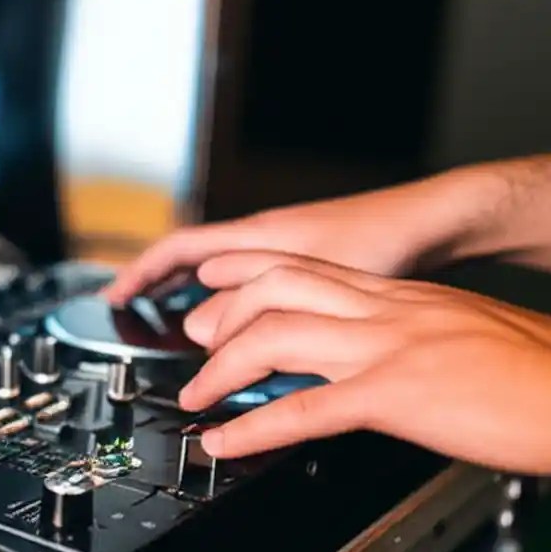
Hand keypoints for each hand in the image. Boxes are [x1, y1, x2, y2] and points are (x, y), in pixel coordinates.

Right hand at [103, 165, 522, 302]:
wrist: (436, 223)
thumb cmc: (383, 241)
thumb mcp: (308, 280)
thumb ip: (249, 305)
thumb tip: (198, 327)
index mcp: (254, 235)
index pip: (177, 249)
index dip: (140, 273)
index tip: (114, 296)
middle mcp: (263, 238)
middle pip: (192, 261)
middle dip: (161, 288)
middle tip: (138, 318)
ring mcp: (285, 249)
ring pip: (222, 275)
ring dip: (196, 299)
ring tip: (179, 328)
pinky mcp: (310, 263)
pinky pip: (251, 284)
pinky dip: (234, 305)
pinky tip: (244, 328)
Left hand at [178, 251, 550, 474]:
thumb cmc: (535, 372)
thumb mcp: (457, 334)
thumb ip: (405, 334)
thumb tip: (370, 357)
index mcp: (400, 297)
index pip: (304, 269)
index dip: (247, 274)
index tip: (212, 286)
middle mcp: (385, 311)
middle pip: (275, 290)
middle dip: (223, 319)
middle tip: (196, 351)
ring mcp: (387, 348)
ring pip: (275, 339)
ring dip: (221, 372)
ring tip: (196, 400)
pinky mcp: (396, 393)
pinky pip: (303, 409)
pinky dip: (253, 428)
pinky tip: (226, 442)